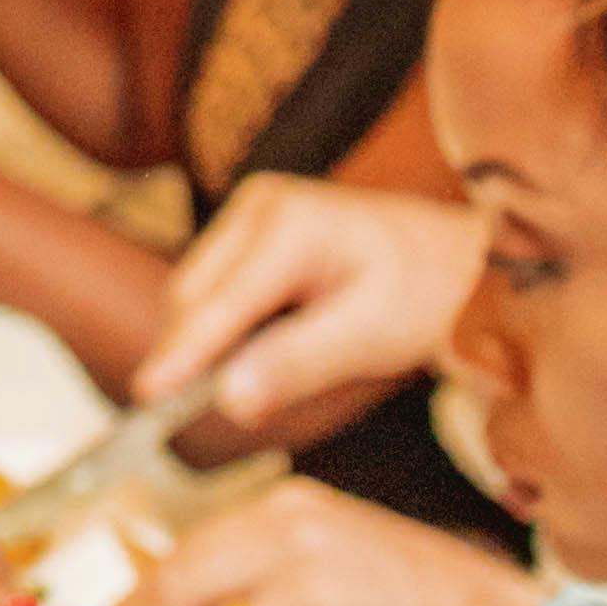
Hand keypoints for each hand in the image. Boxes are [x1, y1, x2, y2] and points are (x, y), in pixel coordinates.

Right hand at [136, 172, 477, 428]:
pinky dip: (232, 326)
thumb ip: (296, 364)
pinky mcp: (255, 228)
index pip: (217, 302)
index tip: (147, 395)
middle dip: (199, 352)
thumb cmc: (426, 293)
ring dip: (217, 340)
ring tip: (291, 359)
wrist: (459, 256)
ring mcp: (254, 210)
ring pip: (200, 293)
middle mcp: (260, 203)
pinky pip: (220, 288)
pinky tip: (281, 339)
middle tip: (234, 402)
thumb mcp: (371, 336)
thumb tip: (228, 399)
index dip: (180, 354)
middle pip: (194, 295)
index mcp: (288, 222)